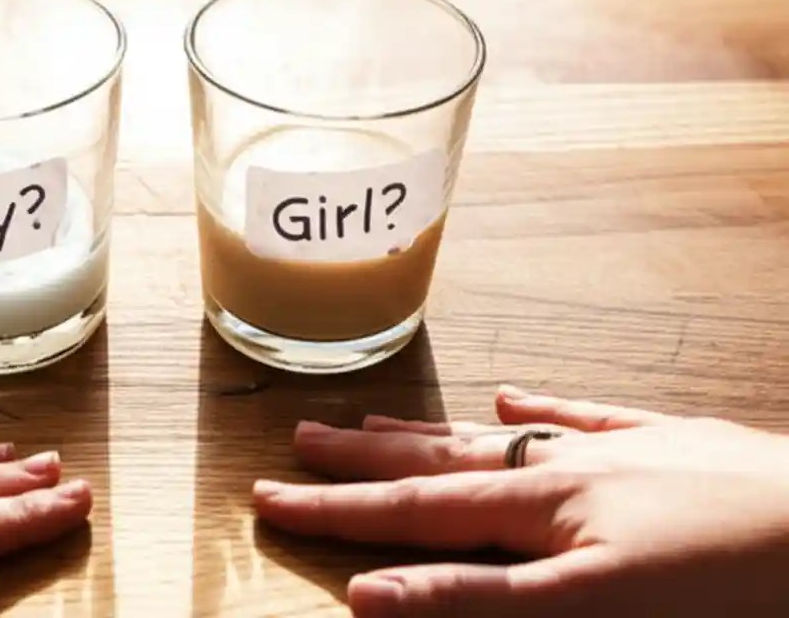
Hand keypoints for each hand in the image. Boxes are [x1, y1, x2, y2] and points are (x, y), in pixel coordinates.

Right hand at [253, 386, 788, 616]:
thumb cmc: (726, 581)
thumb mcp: (591, 608)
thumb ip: (477, 596)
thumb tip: (369, 592)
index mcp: (538, 505)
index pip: (411, 510)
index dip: (335, 508)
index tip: (268, 496)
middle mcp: (564, 464)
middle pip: (441, 461)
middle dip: (365, 458)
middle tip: (301, 439)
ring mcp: (617, 448)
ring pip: (500, 436)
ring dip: (433, 432)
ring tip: (378, 420)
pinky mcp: (673, 443)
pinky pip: (589, 417)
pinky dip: (543, 409)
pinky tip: (512, 397)